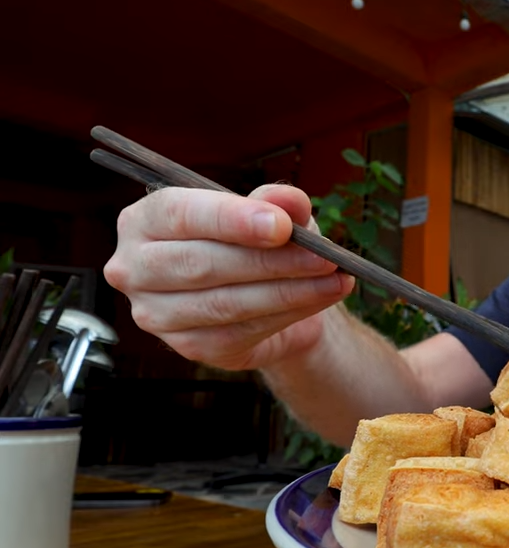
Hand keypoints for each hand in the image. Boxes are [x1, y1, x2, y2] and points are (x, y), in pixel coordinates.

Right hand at [104, 183, 354, 369]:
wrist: (267, 297)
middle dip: (270, 260)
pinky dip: (288, 314)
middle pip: (202, 263)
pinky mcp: (187, 346)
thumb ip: (277, 203)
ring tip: (333, 278)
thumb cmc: (257, 244)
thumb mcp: (272, 214)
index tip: (282, 226)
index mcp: (145, 220)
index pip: (178, 214)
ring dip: (288, 291)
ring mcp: (155, 313)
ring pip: (225, 303)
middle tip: (323, 258)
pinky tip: (321, 298)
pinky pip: (241, 331)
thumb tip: (291, 201)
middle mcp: (135, 267)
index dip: (231, 219)